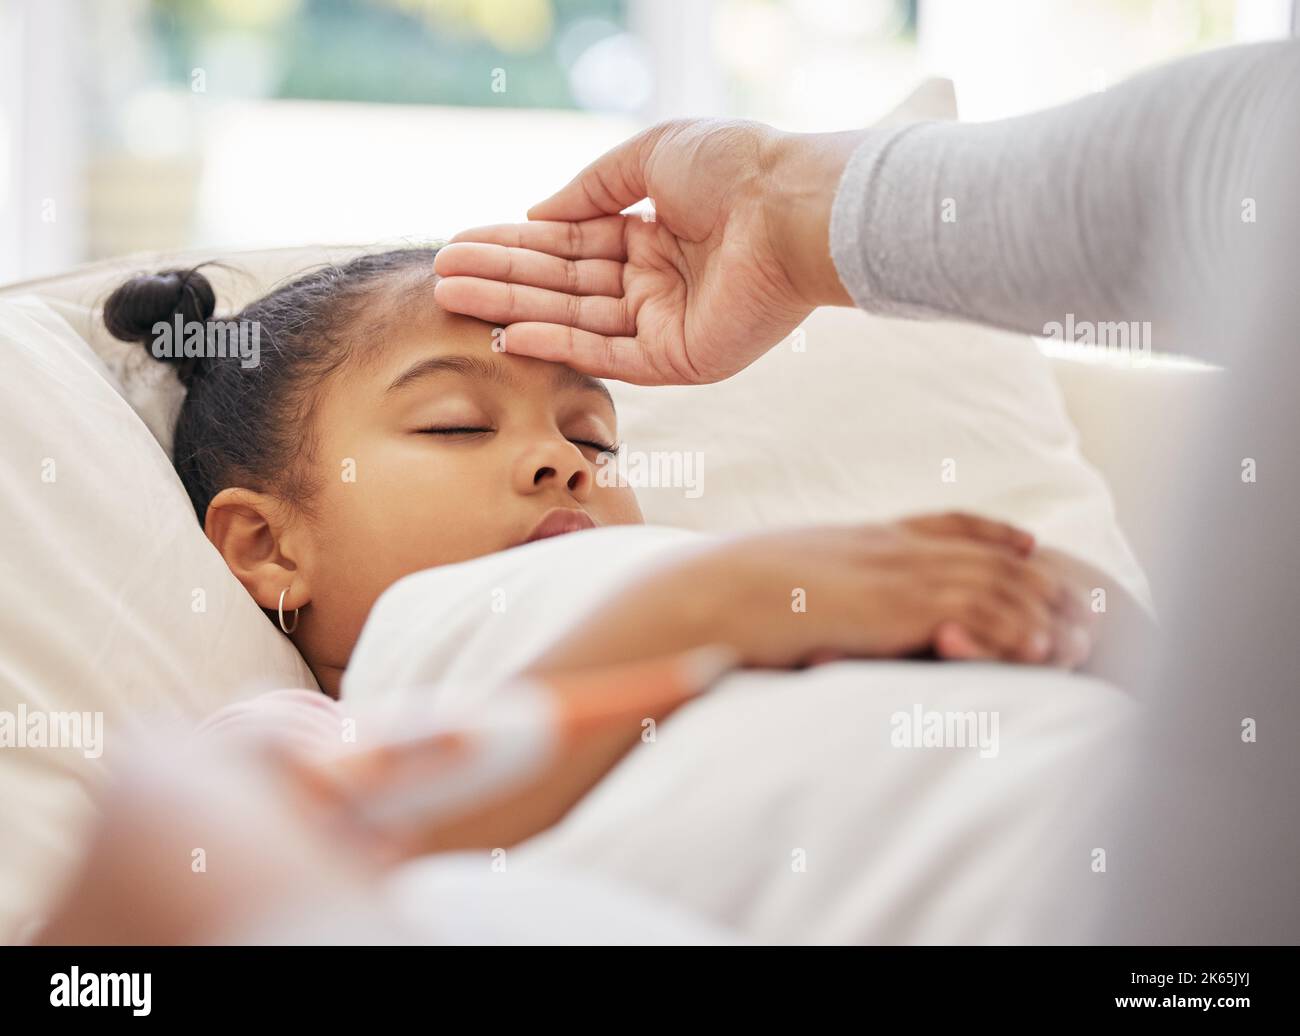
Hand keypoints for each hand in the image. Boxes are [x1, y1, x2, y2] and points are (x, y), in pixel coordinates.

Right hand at [432, 118, 864, 384]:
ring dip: (513, 309)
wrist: (791, 207)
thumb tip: (536, 214)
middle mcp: (653, 281)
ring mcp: (663, 322)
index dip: (514, 246)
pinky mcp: (677, 358)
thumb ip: (590, 189)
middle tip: (441, 278)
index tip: (461, 247)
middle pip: (562, 283)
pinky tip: (511, 335)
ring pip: (574, 317)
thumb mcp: (649, 156)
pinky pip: (607, 354)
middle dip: (500, 278)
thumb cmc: (734, 169)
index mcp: (651, 233)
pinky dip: (559, 345)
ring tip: (453, 298)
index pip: (568, 245)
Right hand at [530, 513, 1093, 673]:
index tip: (1028, 540)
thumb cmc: (728, 597)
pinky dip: (1018, 632)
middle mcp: (891, 546)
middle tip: (1086, 603)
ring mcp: (898, 571)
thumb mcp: (780, 580)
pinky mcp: (900, 603)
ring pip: (996, 584)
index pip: (944, 523)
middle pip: (988, 554)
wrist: (708, 595)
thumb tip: (807, 607)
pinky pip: (980, 614)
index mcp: (865, 538)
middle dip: (1041, 579)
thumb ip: (815, 586)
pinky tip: (1043, 651)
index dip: (991, 532)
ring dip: (1042, 612)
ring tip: (1079, 640)